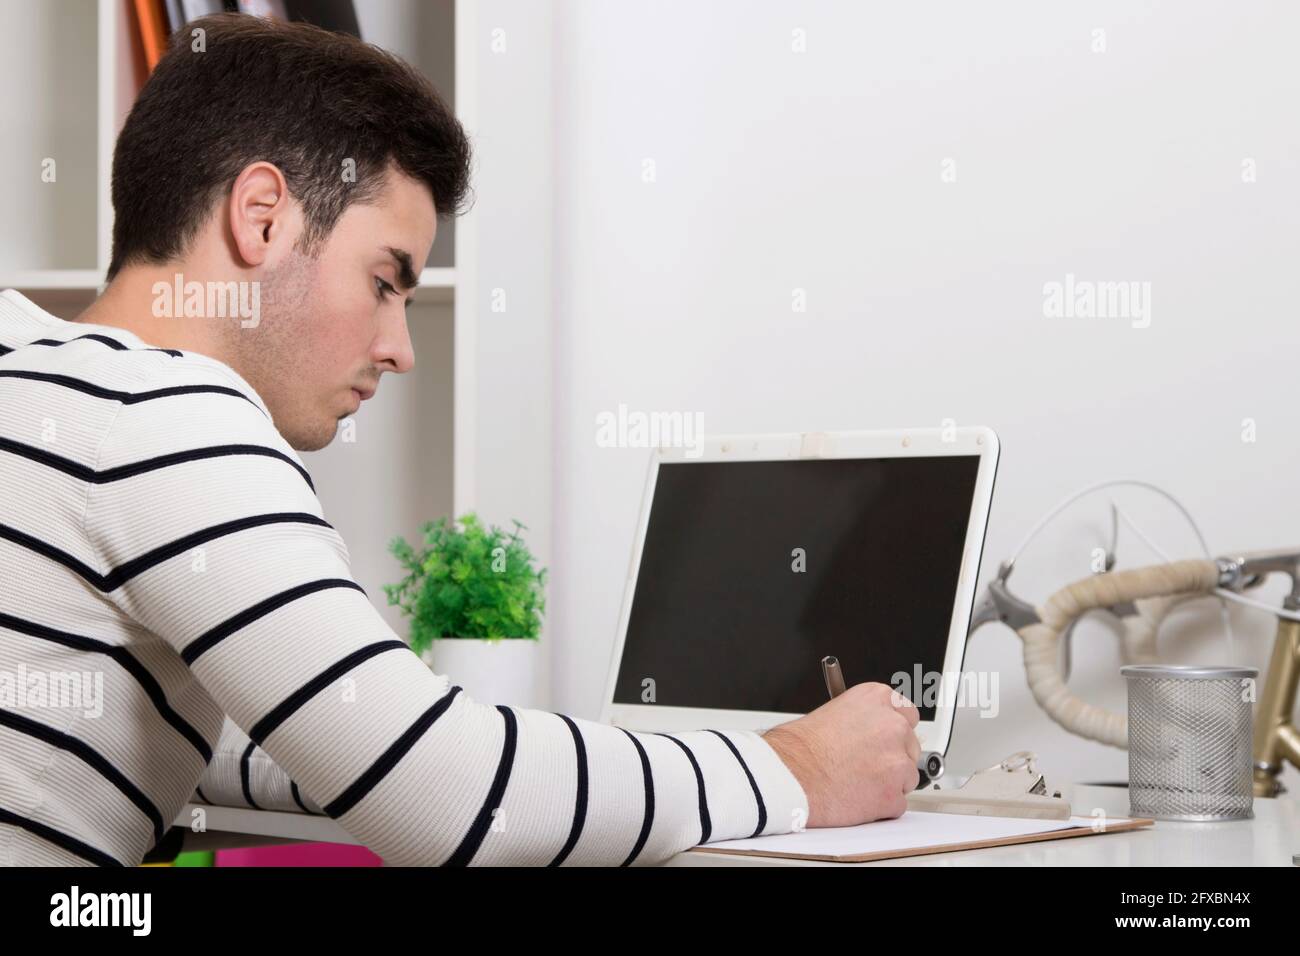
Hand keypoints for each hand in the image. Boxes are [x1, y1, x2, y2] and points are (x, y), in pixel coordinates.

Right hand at [762, 682, 920, 827]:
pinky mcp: (894, 795)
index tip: (886, 739)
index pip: (906, 713)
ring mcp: (897, 762)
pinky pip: (897, 803)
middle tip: (867, 765)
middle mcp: (892, 726)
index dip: (894, 730)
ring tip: (856, 782)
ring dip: (888, 782)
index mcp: (877, 699)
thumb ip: (863, 719)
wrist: (787, 776)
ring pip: (907, 777)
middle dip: (893, 757)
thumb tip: (871, 732)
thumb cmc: (798, 747)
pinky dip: (881, 806)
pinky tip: (857, 797)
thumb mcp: (833, 712)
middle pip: (910, 745)